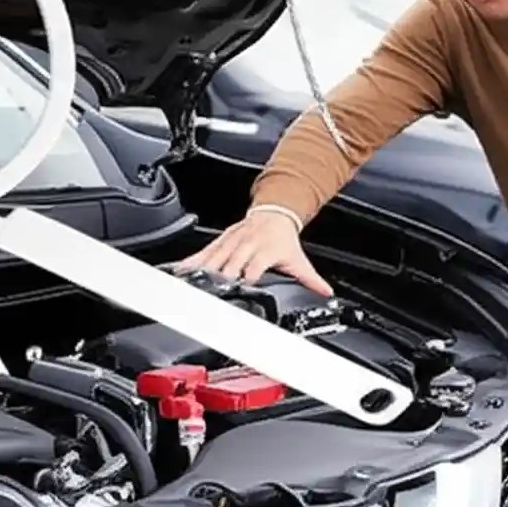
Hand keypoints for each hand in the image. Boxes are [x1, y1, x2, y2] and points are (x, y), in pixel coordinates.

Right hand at [176, 211, 333, 295]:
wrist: (275, 212)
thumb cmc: (283, 239)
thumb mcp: (298, 259)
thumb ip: (310, 279)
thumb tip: (326, 293)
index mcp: (265, 251)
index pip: (254, 268)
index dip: (246, 279)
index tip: (238, 292)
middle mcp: (247, 245)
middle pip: (231, 263)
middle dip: (220, 277)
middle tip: (207, 294)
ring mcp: (232, 241)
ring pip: (215, 256)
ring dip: (202, 270)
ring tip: (187, 282)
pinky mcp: (222, 239)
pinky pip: (205, 250)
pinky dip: (193, 260)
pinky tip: (181, 269)